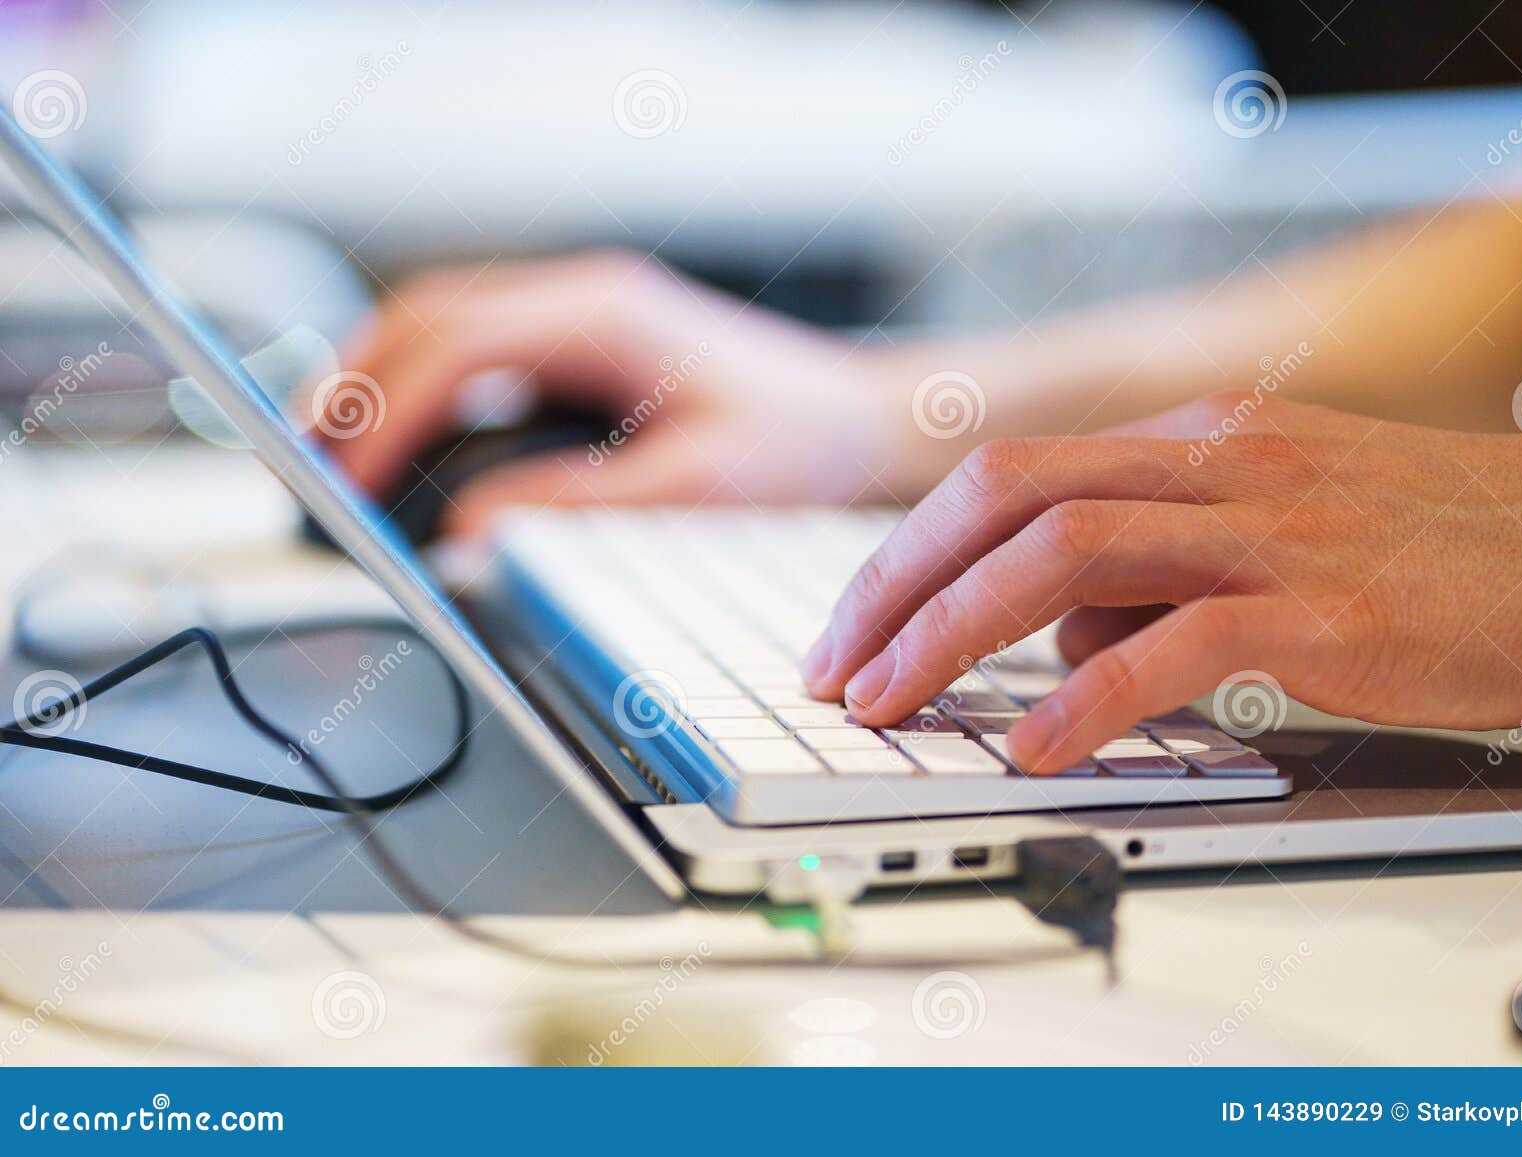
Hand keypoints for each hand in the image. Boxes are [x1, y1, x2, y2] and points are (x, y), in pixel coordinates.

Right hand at [324, 250, 904, 533]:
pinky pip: (481, 346)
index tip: (341, 482)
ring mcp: (586, 310)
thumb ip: (572, 505)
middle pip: (427, 319)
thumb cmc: (802, 446)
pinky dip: (426, 386)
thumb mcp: (689, 489)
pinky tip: (405, 433)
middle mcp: (587, 297)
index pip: (455, 351)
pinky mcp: (592, 337)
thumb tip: (467, 528)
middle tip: (302, 464)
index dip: (382, 416)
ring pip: (444, 323)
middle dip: (354, 387)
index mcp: (605, 318)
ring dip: (379, 379)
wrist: (869, 422)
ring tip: (330, 452)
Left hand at [801, 392, 1521, 773]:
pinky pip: (1172, 646)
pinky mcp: (1323, 613)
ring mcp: (1269, 531)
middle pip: (1007, 496)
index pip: (1009, 473)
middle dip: (896, 584)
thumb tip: (1050, 636)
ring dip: (952, 633)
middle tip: (837, 669)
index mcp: (1198, 443)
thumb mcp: (1271, 531)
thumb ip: (1151, 570)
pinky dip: (1083, 699)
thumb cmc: (1430, 549)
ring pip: (1065, 554)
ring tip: (892, 705)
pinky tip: (1033, 749)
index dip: (910, 550)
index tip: (853, 624)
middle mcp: (1218, 466)